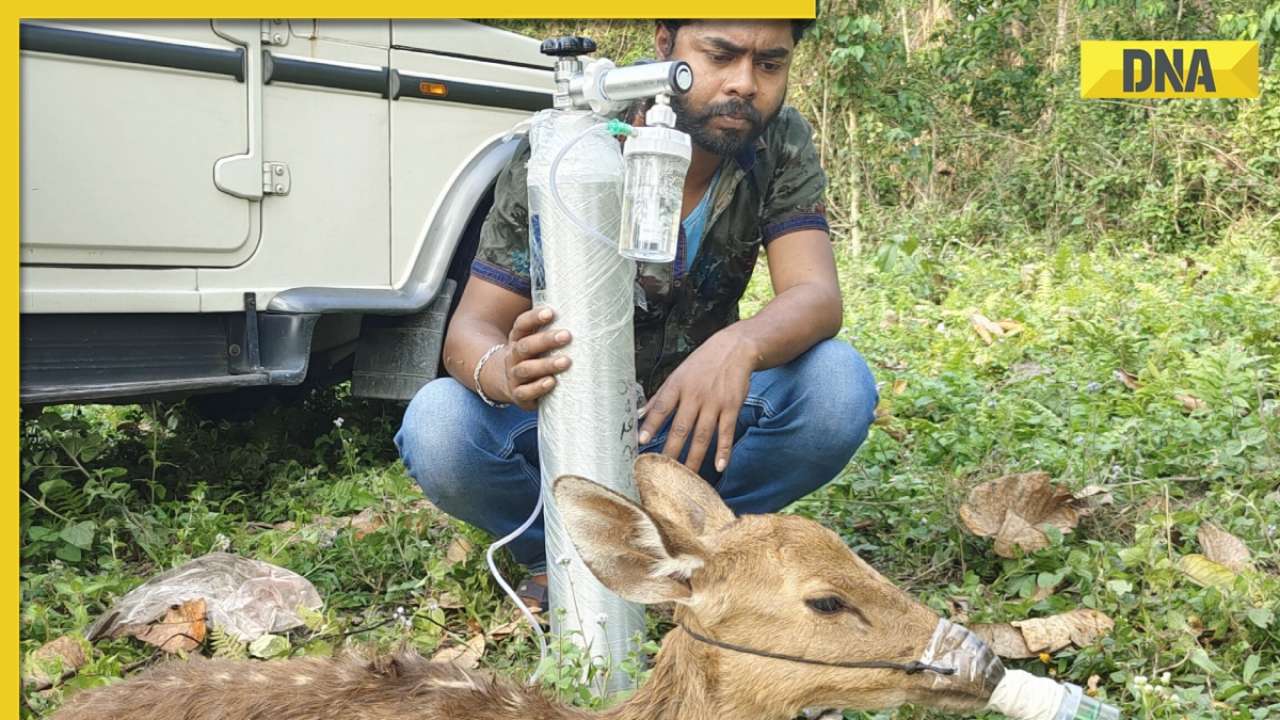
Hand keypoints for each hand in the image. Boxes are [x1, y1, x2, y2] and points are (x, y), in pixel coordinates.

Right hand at [488, 306, 572, 410]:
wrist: (507, 382)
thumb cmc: (532, 357)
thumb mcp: (534, 342)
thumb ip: (552, 330)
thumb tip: (584, 317)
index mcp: (518, 339)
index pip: (522, 325)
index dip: (534, 318)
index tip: (550, 313)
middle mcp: (513, 356)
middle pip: (525, 346)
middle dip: (545, 341)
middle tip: (567, 335)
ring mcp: (514, 376)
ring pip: (526, 369)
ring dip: (546, 365)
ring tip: (566, 361)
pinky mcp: (518, 394)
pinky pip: (525, 392)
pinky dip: (537, 388)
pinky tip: (551, 382)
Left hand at [637, 328, 757, 472]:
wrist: (735, 349)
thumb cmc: (702, 363)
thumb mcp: (677, 374)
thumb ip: (659, 396)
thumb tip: (638, 413)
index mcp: (678, 385)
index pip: (661, 407)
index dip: (651, 424)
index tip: (640, 441)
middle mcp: (694, 395)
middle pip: (681, 427)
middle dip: (670, 450)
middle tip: (661, 471)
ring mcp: (714, 402)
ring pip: (702, 435)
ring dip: (694, 457)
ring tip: (686, 477)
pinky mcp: (732, 407)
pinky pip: (726, 432)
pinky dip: (723, 450)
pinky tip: (719, 466)